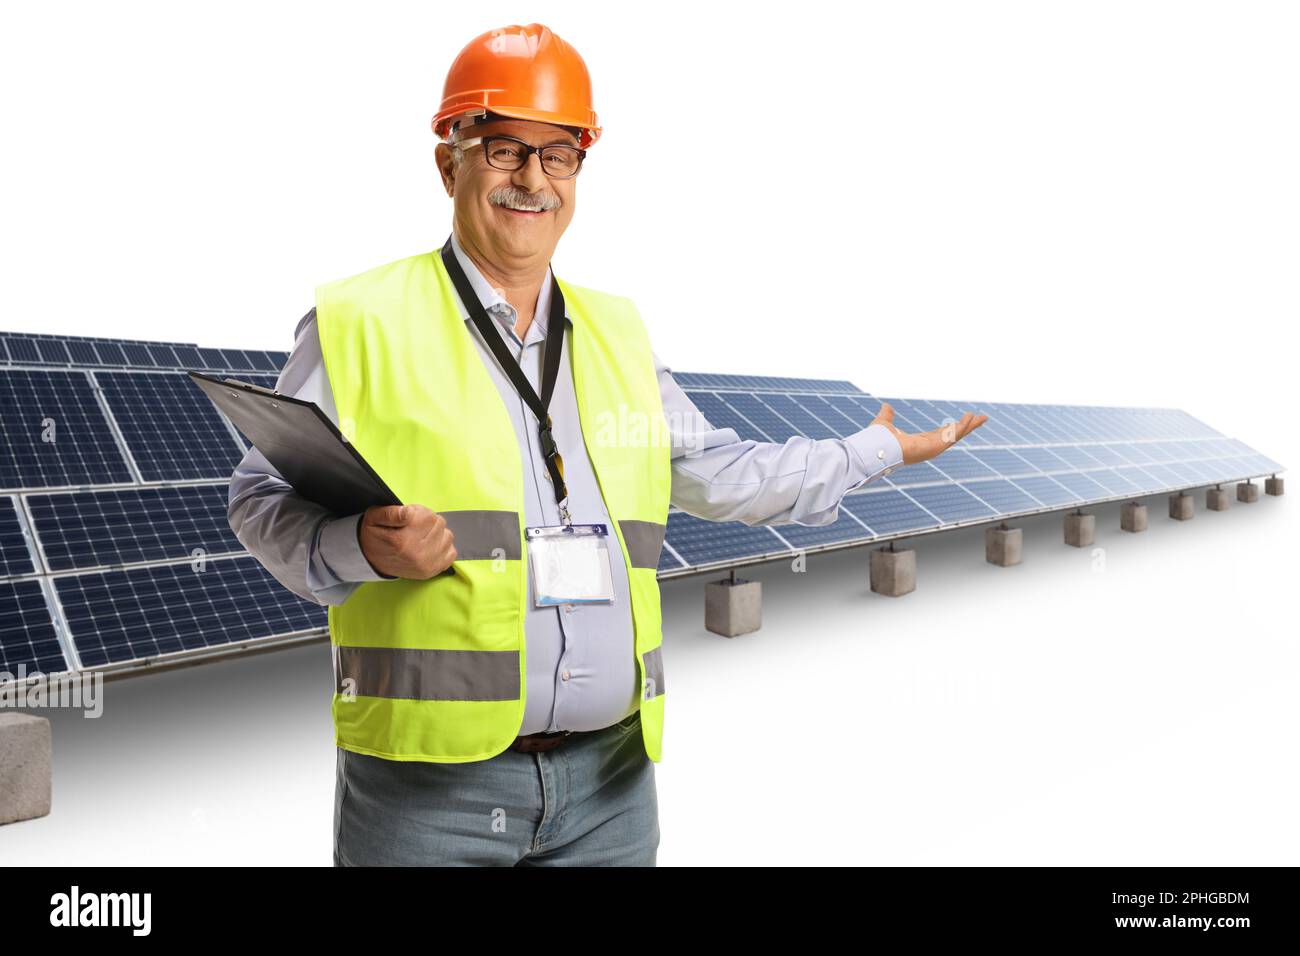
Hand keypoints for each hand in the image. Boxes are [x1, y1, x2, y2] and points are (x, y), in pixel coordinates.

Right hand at [359, 504, 456, 578]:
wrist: (371, 559)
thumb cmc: (375, 535)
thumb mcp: (374, 517)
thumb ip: (391, 513)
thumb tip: (409, 512)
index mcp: (403, 540)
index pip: (429, 515)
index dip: (418, 512)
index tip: (408, 517)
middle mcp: (417, 554)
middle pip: (439, 524)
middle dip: (427, 521)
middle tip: (413, 527)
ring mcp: (428, 564)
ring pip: (448, 536)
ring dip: (436, 533)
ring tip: (420, 536)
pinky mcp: (434, 570)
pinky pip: (452, 552)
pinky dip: (443, 547)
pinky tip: (429, 546)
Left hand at [871, 403, 988, 464]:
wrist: (877, 449)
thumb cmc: (879, 440)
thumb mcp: (885, 422)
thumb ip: (887, 415)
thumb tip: (886, 406)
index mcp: (919, 442)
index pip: (940, 434)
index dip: (951, 428)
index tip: (960, 421)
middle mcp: (929, 447)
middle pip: (954, 435)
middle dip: (967, 427)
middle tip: (981, 419)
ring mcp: (934, 448)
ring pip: (957, 435)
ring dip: (970, 426)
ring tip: (983, 417)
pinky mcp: (936, 447)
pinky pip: (953, 435)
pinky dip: (963, 426)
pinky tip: (971, 417)